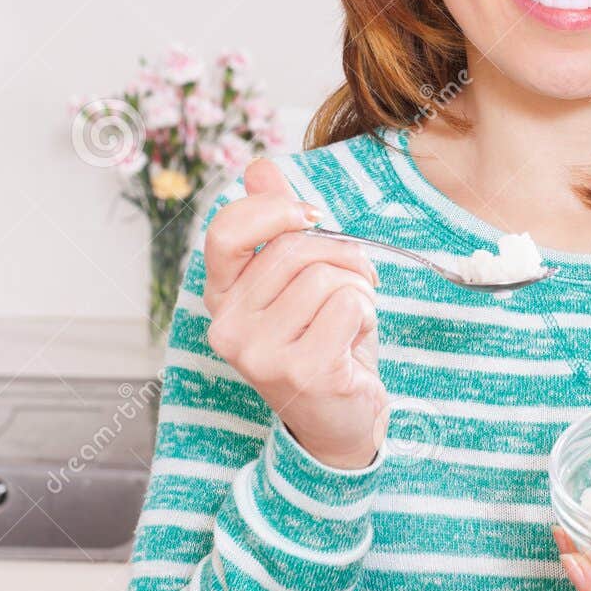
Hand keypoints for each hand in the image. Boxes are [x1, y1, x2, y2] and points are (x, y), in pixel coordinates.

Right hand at [203, 158, 389, 469]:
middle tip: (358, 279)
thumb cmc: (323, 343)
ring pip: (326, 276)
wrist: (342, 422)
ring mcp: (262, 355)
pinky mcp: (305, 371)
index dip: (273, 211)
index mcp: (222, 301)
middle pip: (293, 250)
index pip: (226, 232)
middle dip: (342, 254)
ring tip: (352, 320)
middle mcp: (230, 329)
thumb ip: (276, 227)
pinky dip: (368, 314)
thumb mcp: (297, 283)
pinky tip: (355, 342)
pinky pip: (350, 304)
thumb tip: (261, 167)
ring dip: (359, 289)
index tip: (310, 218)